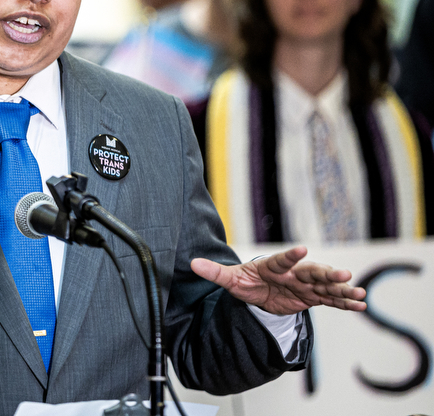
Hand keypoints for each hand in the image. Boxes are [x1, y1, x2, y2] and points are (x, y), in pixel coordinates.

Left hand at [191, 246, 365, 314]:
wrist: (258, 291)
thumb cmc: (245, 281)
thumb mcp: (229, 279)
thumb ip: (214, 272)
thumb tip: (191, 264)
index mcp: (273, 266)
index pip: (282, 259)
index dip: (291, 255)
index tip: (301, 249)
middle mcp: (293, 273)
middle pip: (311, 272)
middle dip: (327, 274)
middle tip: (344, 275)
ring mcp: (304, 285)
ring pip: (326, 286)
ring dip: (342, 289)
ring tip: (359, 293)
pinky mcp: (312, 297)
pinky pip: (330, 300)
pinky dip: (345, 302)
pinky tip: (361, 305)